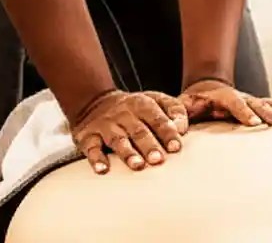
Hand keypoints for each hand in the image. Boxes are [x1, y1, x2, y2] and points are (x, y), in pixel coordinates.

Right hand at [70, 89, 187, 174]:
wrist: (96, 102)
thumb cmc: (136, 108)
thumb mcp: (157, 101)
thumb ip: (175, 111)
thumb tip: (183, 129)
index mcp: (143, 104)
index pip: (158, 119)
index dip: (167, 132)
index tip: (176, 147)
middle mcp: (124, 114)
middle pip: (139, 131)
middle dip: (149, 146)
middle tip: (158, 160)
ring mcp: (106, 125)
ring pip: (117, 139)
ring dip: (127, 153)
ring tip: (137, 166)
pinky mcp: (88, 136)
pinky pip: (91, 147)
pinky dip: (96, 159)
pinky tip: (103, 169)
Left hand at [179, 78, 271, 127]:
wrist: (205, 87)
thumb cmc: (193, 101)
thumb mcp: (182, 105)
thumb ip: (178, 115)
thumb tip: (177, 129)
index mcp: (221, 96)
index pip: (234, 103)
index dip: (244, 112)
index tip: (253, 122)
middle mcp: (238, 96)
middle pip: (254, 103)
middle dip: (265, 112)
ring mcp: (248, 100)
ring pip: (264, 102)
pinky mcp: (254, 104)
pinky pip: (269, 104)